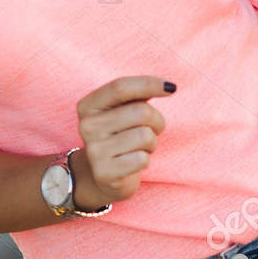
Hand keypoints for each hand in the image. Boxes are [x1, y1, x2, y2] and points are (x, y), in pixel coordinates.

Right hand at [72, 76, 174, 209]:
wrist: (104, 174)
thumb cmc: (121, 136)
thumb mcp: (123, 110)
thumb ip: (138, 95)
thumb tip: (167, 87)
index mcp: (88, 106)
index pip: (120, 87)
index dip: (149, 84)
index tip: (171, 88)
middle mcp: (87, 126)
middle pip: (140, 112)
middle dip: (157, 120)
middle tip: (151, 130)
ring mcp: (94, 150)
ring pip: (145, 136)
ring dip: (151, 142)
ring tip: (140, 147)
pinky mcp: (104, 173)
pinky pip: (142, 159)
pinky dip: (145, 160)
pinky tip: (133, 162)